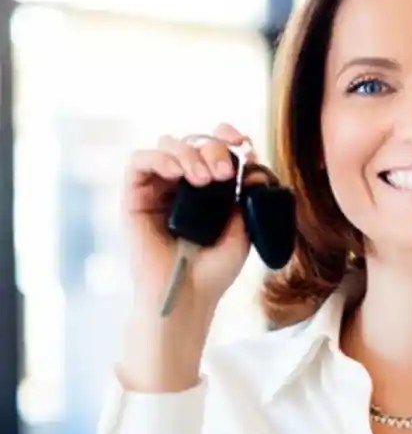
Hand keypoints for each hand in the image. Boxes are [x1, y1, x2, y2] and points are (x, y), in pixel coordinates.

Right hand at [116, 123, 270, 391]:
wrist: (189, 297)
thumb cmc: (215, 269)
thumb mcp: (244, 228)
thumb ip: (249, 195)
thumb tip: (256, 166)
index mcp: (209, 188)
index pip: (214, 147)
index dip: (227, 136)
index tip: (244, 142)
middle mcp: (182, 184)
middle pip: (193, 142)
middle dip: (212, 150)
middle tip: (225, 174)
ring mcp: (157, 190)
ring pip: (167, 145)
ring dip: (189, 154)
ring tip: (206, 179)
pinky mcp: (134, 198)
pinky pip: (138, 162)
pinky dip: (160, 157)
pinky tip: (177, 172)